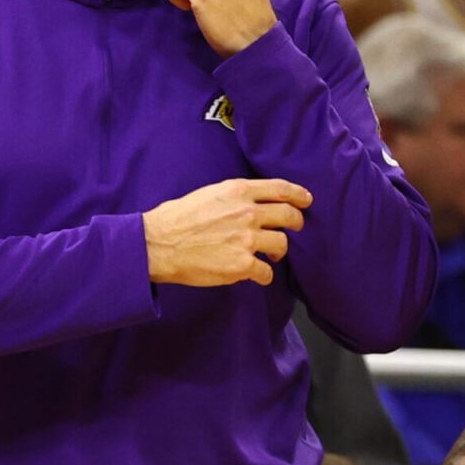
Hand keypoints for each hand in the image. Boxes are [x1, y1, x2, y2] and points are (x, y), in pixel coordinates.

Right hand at [142, 177, 310, 286]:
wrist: (159, 244)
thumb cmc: (177, 218)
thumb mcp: (209, 193)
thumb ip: (236, 196)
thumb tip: (254, 203)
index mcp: (238, 191)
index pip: (280, 189)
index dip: (299, 194)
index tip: (306, 200)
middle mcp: (247, 213)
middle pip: (288, 215)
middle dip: (296, 223)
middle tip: (295, 228)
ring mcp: (247, 240)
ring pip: (282, 244)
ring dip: (279, 251)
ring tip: (271, 255)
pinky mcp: (241, 265)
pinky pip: (267, 272)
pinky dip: (264, 275)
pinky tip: (257, 275)